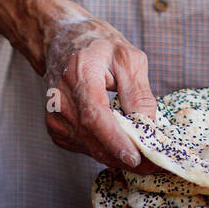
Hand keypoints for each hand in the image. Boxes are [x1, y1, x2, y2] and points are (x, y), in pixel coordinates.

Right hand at [43, 14, 158, 171]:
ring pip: (90, 147)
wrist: (62, 42)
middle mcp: (61, 97)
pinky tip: (119, 142)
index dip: (114, 140)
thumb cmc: (98, 47)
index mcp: (80, 73)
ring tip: (142, 154)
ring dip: (117, 156)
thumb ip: (138, 92)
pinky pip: (84, 147)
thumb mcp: (128, 58)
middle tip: (153, 164)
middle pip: (92, 137)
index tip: (135, 157)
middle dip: (124, 155)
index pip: (94, 114)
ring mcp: (55, 115)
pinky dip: (105, 150)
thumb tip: (147, 125)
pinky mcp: (56, 128)